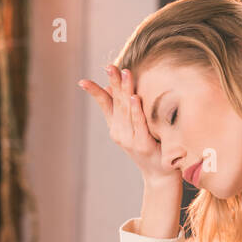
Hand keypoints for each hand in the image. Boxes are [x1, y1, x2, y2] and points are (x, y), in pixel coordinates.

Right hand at [78, 65, 179, 187]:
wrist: (159, 175)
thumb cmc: (149, 148)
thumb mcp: (133, 129)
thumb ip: (123, 110)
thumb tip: (109, 87)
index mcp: (117, 127)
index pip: (105, 104)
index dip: (95, 92)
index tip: (82, 81)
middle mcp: (120, 132)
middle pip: (116, 103)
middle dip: (114, 83)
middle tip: (110, 66)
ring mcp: (131, 139)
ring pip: (127, 110)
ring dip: (126, 90)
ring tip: (124, 73)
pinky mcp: (144, 145)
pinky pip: (140, 124)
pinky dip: (137, 110)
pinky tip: (135, 97)